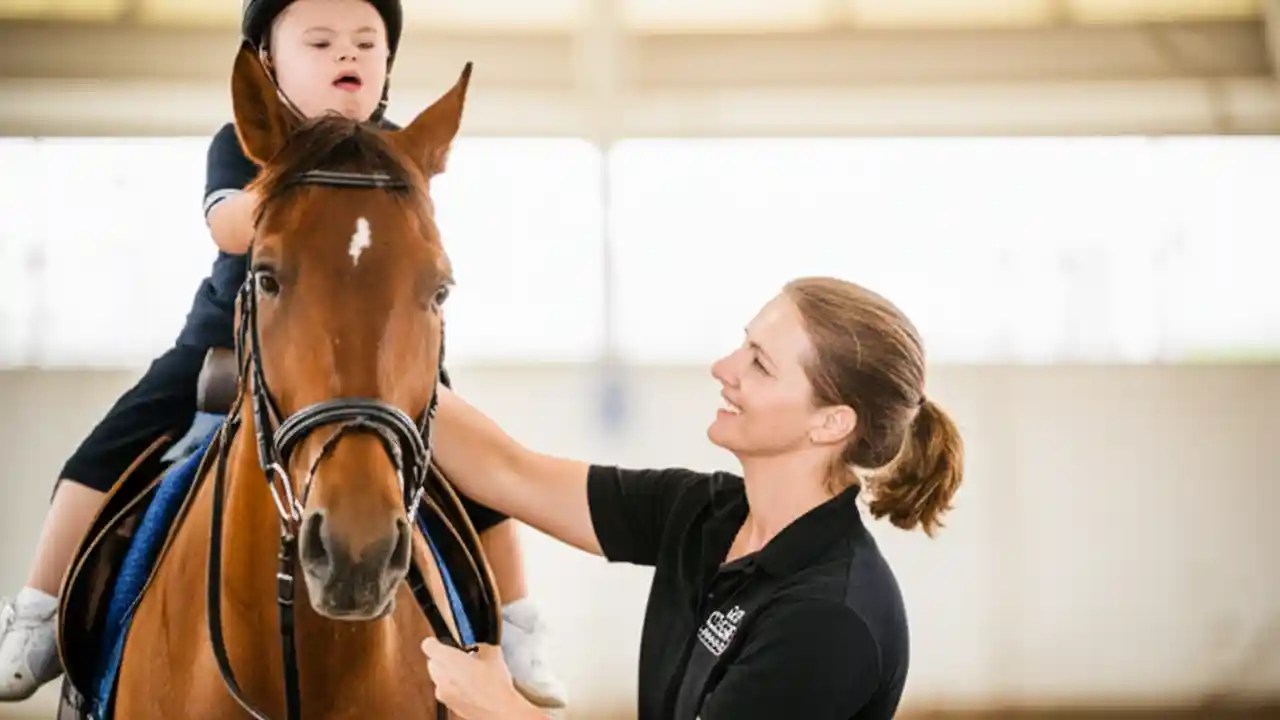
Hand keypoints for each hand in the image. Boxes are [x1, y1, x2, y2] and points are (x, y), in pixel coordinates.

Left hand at [421, 638, 540, 719]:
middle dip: (443, 658)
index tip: (442, 642)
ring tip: (466, 673)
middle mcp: (441, 677)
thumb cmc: (495, 686)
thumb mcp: (493, 654)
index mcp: (448, 660)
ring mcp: (443, 693)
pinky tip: (469, 686)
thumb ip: (481, 644)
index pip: (428, 645)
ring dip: (447, 673)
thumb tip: (479, 643)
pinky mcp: (448, 704)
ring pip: (437, 677)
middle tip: (460, 657)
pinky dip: (452, 686)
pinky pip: (444, 690)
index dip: (436, 642)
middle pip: (432, 662)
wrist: (499, 711)